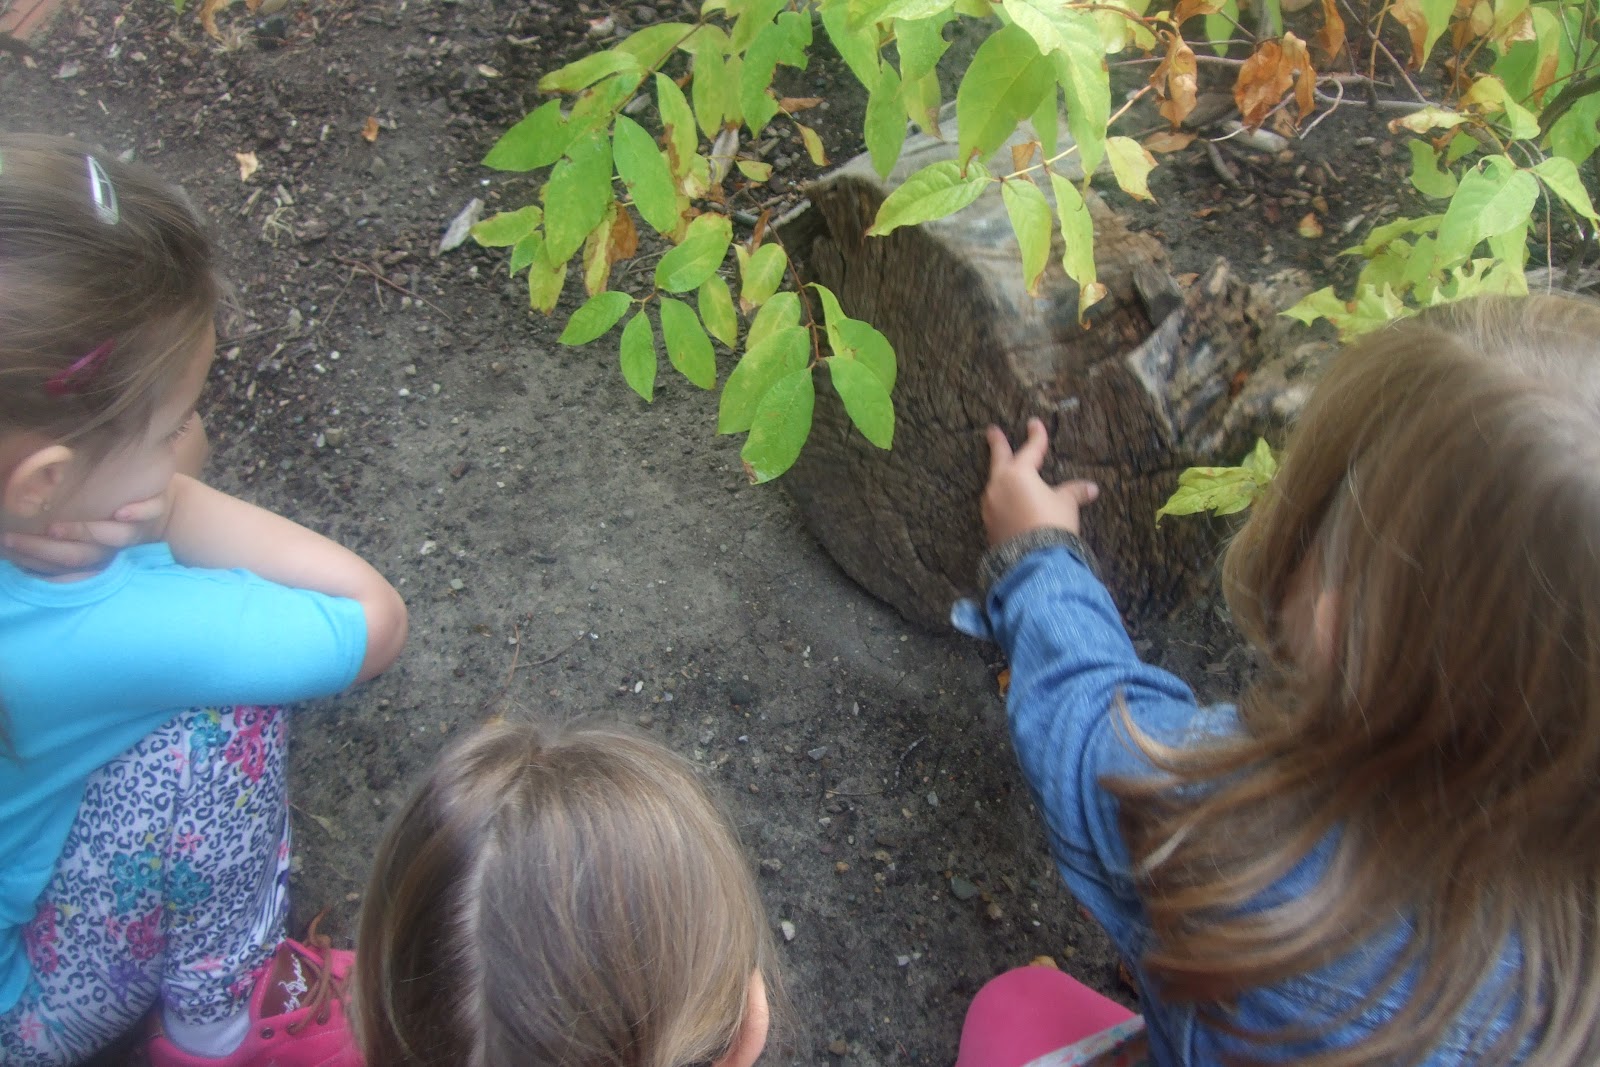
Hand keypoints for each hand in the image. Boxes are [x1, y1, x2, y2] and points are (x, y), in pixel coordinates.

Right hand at [3, 490, 171, 575]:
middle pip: (78, 555)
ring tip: (53, 529)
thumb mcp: (91, 525)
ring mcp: (136, 527)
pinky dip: (137, 513)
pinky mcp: (156, 507)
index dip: (31, 558)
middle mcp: (115, 546)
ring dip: (83, 533)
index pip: (61, 563)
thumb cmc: (116, 515)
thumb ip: (63, 533)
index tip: (3, 546)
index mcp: (97, 553)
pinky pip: (149, 511)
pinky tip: (122, 512)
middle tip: (10, 540)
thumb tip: (16, 531)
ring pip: (111, 537)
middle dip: (41, 550)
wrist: (168, 505)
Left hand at [982, 418, 1099, 545]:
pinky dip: (1002, 498)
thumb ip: (1075, 493)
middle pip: (999, 460)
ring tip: (1004, 472)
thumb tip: (1090, 489)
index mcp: (1018, 474)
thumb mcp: (1066, 505)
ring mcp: (991, 506)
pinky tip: (1007, 503)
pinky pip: (996, 505)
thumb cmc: (1052, 524)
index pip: (1030, 450)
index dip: (1036, 437)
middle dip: (997, 444)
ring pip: (995, 484)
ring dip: (1000, 475)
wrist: (1034, 560)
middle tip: (992, 431)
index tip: (1034, 423)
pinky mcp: (990, 525)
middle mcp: (999, 486)